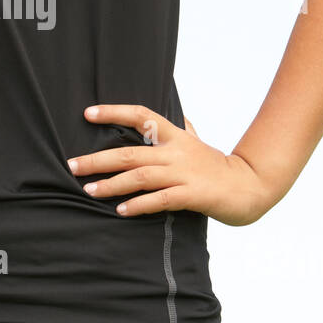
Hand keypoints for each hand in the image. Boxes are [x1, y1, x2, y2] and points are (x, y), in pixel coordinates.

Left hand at [67, 103, 271, 226]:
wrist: (250, 187)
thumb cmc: (218, 166)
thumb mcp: (198, 141)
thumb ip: (183, 129)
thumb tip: (176, 115)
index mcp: (175, 135)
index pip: (141, 115)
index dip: (113, 112)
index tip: (87, 114)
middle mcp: (176, 152)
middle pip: (130, 152)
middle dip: (98, 159)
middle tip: (72, 165)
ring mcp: (184, 174)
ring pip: (140, 176)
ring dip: (112, 184)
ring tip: (89, 190)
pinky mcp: (192, 195)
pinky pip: (160, 200)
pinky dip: (139, 205)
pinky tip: (120, 210)